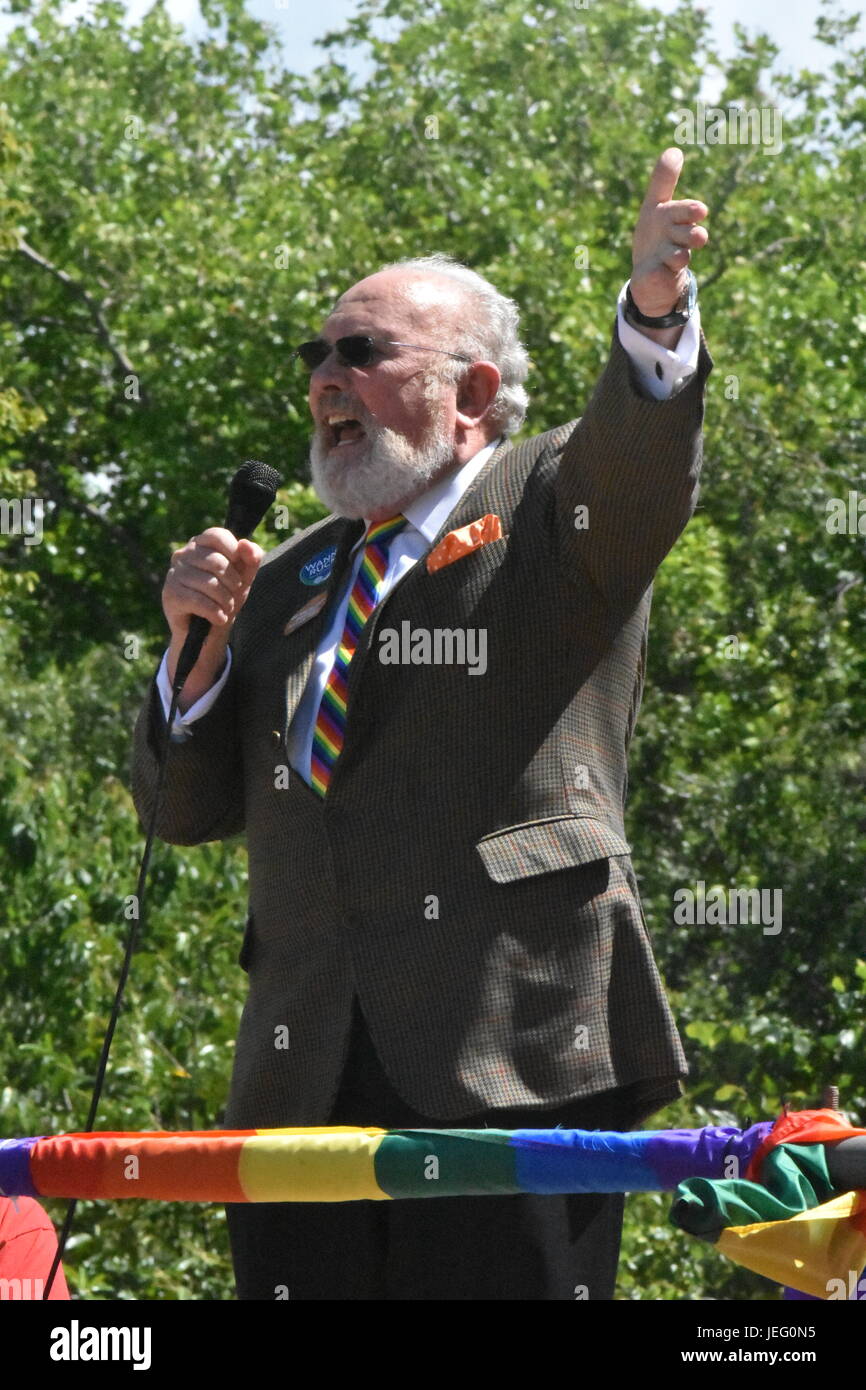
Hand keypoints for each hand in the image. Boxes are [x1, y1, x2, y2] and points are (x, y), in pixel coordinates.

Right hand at [163, 527, 262, 700]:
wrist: (208, 629)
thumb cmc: (225, 596)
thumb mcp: (244, 576)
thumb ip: (252, 558)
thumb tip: (245, 544)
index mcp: (200, 544)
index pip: (216, 535)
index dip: (234, 552)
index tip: (239, 571)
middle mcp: (183, 555)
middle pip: (216, 562)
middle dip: (233, 583)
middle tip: (234, 595)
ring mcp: (174, 574)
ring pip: (209, 583)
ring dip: (226, 601)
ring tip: (226, 608)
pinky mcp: (170, 595)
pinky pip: (198, 601)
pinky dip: (215, 613)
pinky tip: (219, 618)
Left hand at [630, 147, 708, 333]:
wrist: (651, 273)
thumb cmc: (655, 233)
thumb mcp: (654, 205)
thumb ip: (663, 180)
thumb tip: (675, 150)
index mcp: (677, 219)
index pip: (685, 211)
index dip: (691, 211)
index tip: (701, 211)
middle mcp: (679, 240)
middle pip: (689, 235)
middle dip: (691, 234)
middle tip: (698, 236)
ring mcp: (671, 261)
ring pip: (679, 257)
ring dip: (678, 255)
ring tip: (676, 256)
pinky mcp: (661, 280)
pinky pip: (659, 278)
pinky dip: (658, 275)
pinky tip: (655, 272)